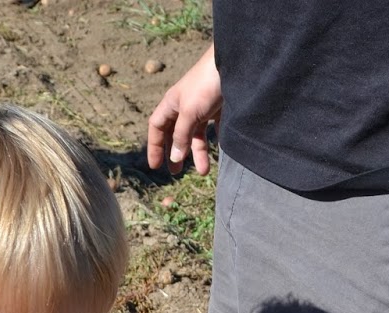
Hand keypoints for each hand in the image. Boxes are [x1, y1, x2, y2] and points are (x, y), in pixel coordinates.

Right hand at [146, 45, 220, 174]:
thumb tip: (175, 157)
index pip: (157, 127)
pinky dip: (214, 143)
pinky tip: (218, 155)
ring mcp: (202, 107)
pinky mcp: (219, 108)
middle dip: (175, 153)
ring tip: (204, 171)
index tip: (155, 165)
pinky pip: (213, 130)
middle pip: (175, 133)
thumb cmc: (206, 85)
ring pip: (196, 135)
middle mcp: (184, 106)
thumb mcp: (189, 112)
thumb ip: (181, 135)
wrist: (234, 64)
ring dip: (198, 153)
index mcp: (172, 104)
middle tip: (176, 172)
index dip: (154, 146)